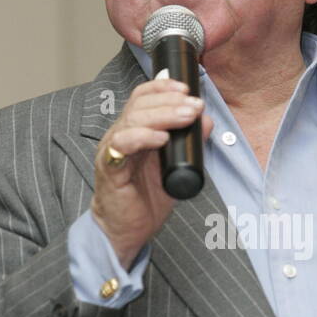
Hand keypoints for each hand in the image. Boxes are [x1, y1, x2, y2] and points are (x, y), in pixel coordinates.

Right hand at [91, 77, 213, 268]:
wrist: (126, 229)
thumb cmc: (145, 198)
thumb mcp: (175, 167)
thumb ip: (190, 144)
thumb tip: (207, 120)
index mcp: (134, 130)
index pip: (143, 97)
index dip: (163, 87)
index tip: (187, 89)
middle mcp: (121, 134)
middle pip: (140, 104)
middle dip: (171, 101)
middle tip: (195, 105)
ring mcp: (113, 150)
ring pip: (133, 120)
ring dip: (163, 115)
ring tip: (185, 116)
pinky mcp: (110, 168)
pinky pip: (122, 145)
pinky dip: (143, 137)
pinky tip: (161, 138)